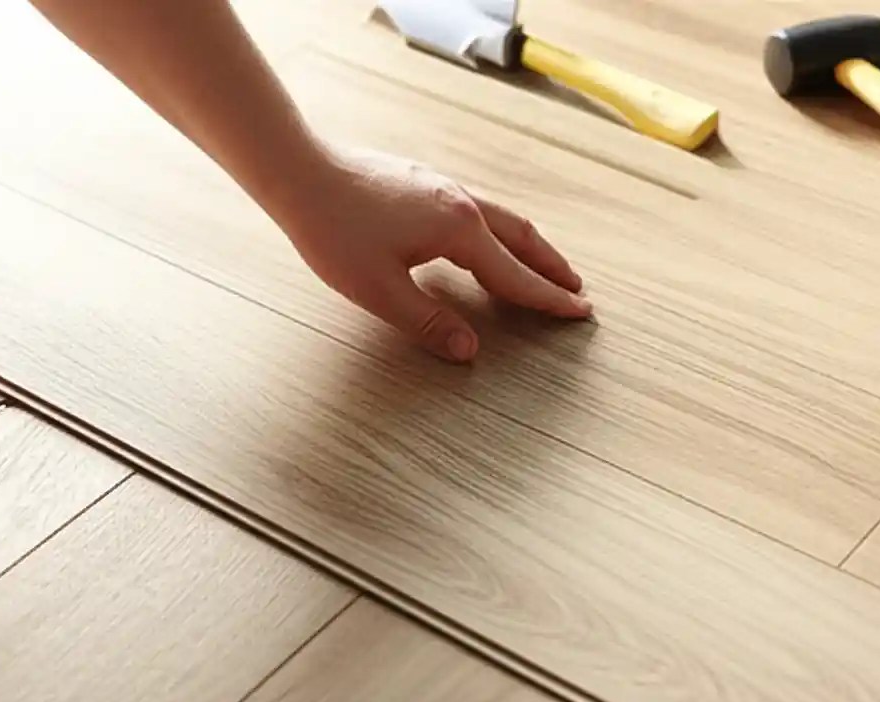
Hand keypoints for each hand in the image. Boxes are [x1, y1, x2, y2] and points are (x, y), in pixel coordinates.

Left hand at [278, 145, 592, 361]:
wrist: (300, 173)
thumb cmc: (333, 231)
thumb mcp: (378, 290)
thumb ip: (426, 322)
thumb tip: (468, 351)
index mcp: (458, 229)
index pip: (514, 274)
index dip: (547, 299)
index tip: (579, 314)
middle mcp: (461, 202)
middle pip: (523, 237)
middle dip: (552, 267)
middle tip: (576, 292)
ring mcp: (443, 186)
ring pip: (503, 219)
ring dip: (529, 246)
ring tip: (544, 268)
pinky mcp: (424, 180)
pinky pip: (480, 209)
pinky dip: (500, 231)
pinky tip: (486, 242)